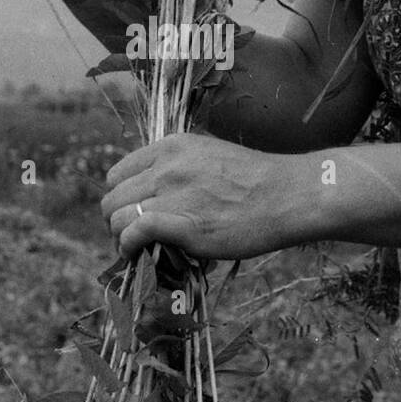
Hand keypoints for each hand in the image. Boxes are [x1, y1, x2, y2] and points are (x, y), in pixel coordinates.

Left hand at [100, 133, 306, 259]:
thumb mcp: (210, 156)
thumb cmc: (256, 181)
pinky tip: (138, 255)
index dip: (122, 198)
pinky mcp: (181, 222)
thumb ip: (180, 169)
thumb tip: (158, 197)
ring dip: (120, 237)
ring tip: (136, 250)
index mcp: (171, 146)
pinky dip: (129, 247)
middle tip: (132, 238)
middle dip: (116, 220)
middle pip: (112, 197)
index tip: (133, 214)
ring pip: (117, 216)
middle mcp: (166, 166)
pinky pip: (133, 232)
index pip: (119, 173)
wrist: (288, 195)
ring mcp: (172, 192)